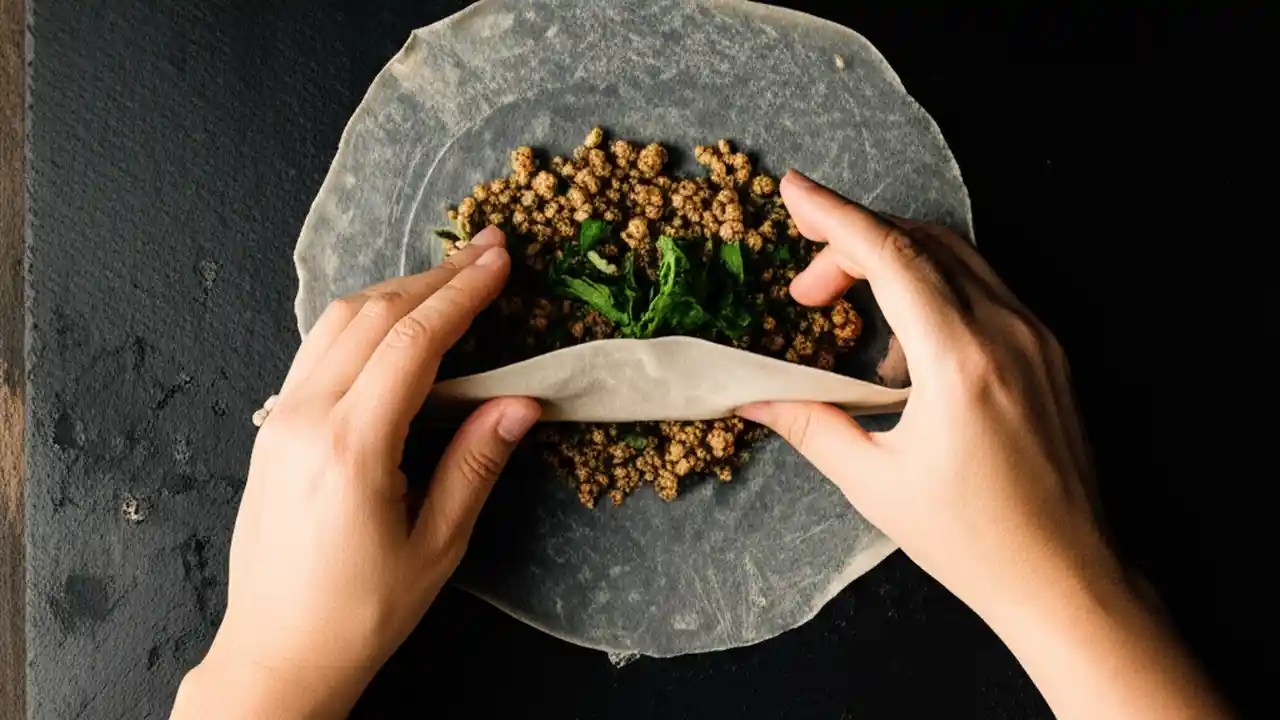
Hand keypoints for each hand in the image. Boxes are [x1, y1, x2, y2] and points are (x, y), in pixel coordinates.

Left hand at [172, 226, 539, 718]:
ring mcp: (281, 420)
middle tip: (486, 251)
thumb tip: (522, 402)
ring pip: (338, 323)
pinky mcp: (273, 429)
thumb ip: (476, 463)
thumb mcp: (436, 544)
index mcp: (351, 448)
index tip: (499, 261)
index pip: (414, 342)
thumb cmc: (360, 612)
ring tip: (450, 277)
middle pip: (374, 316)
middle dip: (435, 277)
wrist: (277, 651)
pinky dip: (363, 320)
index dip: (463, 294)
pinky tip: (395, 321)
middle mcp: (306, 420)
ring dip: (397, 291)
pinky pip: (317, 350)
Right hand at [738, 171, 1227, 718]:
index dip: (835, 216)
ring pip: (957, 258)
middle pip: (921, 243)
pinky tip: (905, 348)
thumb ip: (811, 424)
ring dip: (895, 262)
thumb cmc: (973, 541)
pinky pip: (984, 290)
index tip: (793, 190)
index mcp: (960, 361)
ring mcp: (1036, 338)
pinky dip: (933, 291)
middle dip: (854, 245)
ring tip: (849, 313)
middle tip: (807, 290)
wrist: (1067, 578)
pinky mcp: (1049, 352)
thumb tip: (752, 396)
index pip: (890, 257)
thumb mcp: (876, 484)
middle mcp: (1007, 333)